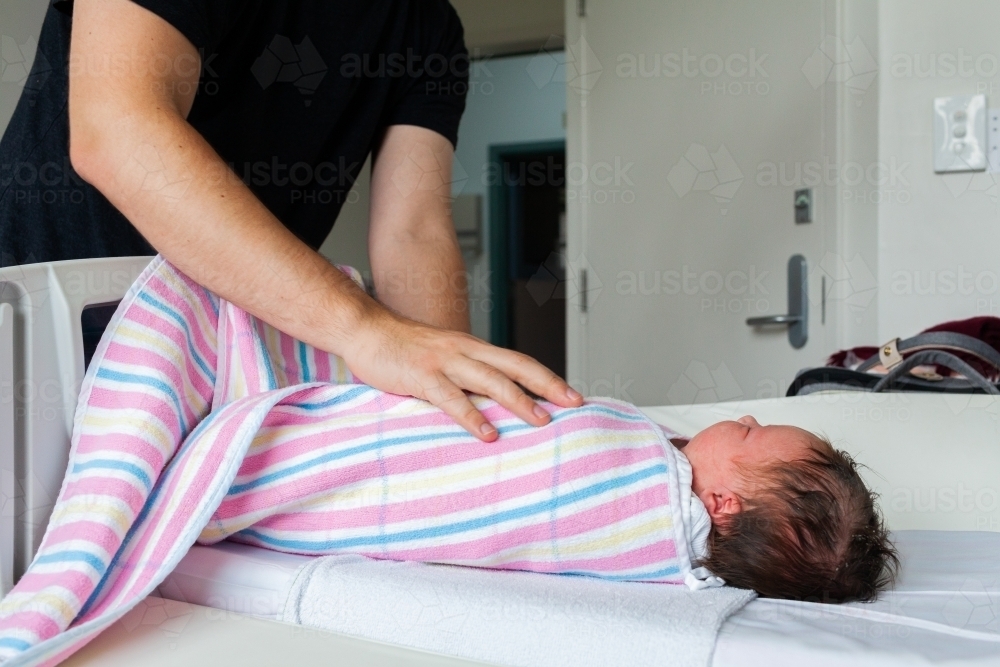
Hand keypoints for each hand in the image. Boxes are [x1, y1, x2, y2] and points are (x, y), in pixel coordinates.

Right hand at [341, 306, 583, 441]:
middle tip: (574, 405)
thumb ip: (466, 376)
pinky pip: (452, 398)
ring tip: (541, 421)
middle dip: (548, 385)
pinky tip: (488, 434)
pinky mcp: (422, 376)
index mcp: (473, 348)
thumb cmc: (403, 349)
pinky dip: (472, 417)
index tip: (573, 395)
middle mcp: (466, 351)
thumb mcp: (444, 358)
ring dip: (519, 400)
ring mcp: (445, 362)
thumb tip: (492, 404)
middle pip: (516, 366)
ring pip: (491, 380)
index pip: (519, 361)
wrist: (365, 329)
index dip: (548, 377)